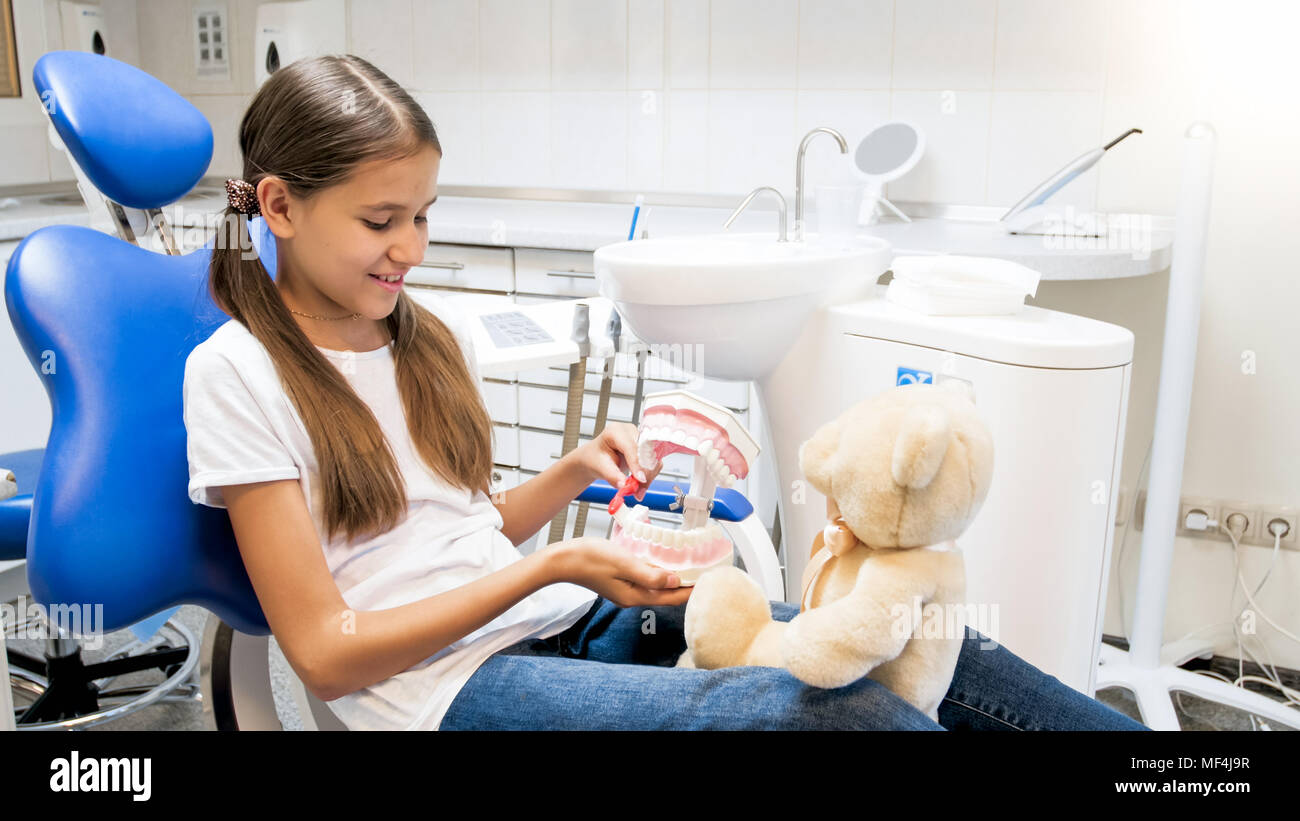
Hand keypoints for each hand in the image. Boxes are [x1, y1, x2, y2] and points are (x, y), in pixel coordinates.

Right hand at [548, 537, 692, 607]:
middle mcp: (632, 597)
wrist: (562, 560)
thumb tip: (674, 582)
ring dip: (672, 578)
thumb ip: (650, 574)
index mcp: (634, 596)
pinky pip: (645, 579)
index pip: (671, 598)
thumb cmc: (589, 559)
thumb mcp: (623, 563)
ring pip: (656, 587)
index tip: (709, 581)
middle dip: (685, 586)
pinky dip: (658, 572)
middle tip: (704, 572)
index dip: (691, 590)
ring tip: (689, 565)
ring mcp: (625, 590)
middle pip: (666, 595)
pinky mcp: (619, 581)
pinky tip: (662, 561)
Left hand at [572, 422, 661, 501]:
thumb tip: (625, 485)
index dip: (637, 464)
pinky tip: (641, 485)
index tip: (640, 480)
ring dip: (649, 476)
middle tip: (639, 490)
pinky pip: (653, 463)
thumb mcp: (599, 468)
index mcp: (616, 431)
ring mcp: (639, 438)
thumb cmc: (594, 458)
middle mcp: (630, 431)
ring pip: (653, 458)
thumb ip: (612, 476)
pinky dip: (649, 476)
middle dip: (645, 473)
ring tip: (639, 491)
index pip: (631, 447)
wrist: (594, 458)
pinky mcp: (646, 448)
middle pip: (645, 452)